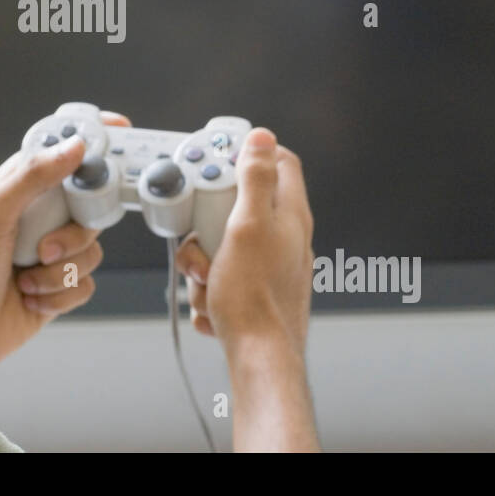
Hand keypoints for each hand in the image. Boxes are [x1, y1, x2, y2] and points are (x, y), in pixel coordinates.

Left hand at [0, 113, 130, 400]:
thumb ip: (33, 175)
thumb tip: (74, 146)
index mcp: (21, 188)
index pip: (64, 153)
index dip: (93, 145)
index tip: (122, 135)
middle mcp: (39, 216)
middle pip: (90, 209)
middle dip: (72, 237)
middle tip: (44, 249)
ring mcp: (52, 251)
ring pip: (92, 250)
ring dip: (60, 272)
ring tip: (27, 279)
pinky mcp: (59, 285)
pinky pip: (86, 284)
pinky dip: (60, 296)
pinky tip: (31, 298)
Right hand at [174, 127, 313, 352]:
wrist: (259, 358)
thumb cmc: (255, 298)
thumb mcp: (248, 225)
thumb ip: (255, 179)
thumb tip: (261, 137)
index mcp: (290, 214)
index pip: (280, 161)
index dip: (249, 153)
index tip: (218, 160)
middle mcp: (285, 237)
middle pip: (237, 206)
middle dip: (208, 224)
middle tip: (203, 240)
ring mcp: (271, 265)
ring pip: (222, 245)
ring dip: (203, 262)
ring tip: (210, 281)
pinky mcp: (255, 290)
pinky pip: (220, 277)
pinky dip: (210, 289)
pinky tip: (214, 304)